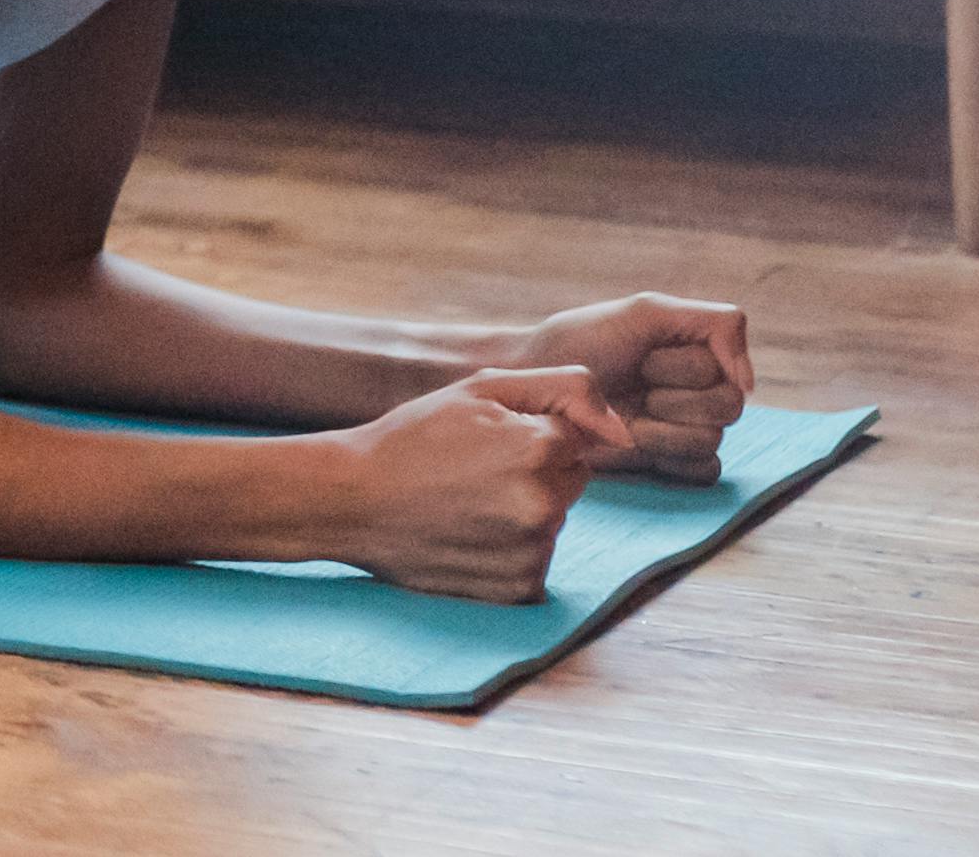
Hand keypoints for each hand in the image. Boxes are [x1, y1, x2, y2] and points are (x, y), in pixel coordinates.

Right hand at [319, 366, 623, 601]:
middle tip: (473, 472)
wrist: (353, 500)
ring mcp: (533, 551)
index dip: (529, 435)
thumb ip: (565, 390)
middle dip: (536, 473)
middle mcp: (545, 505)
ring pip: (554, 521)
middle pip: (571, 482)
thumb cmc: (414, 436)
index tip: (484, 442)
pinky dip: (510, 551)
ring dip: (523, 512)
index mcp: (540, 449)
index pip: (574, 439)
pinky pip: (537, 561)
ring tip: (465, 504)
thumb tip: (626, 432)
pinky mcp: (520, 589)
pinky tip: (468, 536)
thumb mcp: (482, 390)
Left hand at [504, 294, 755, 482]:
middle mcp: (700, 390)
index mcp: (699, 352)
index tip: (642, 357)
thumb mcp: (644, 313)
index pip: (732, 372)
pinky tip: (635, 442)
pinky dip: (668, 459)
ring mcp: (687, 428)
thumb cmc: (581, 343)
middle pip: (728, 408)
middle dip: (672, 397)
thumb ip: (712, 325)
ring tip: (625, 417)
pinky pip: (704, 471)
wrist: (534, 384)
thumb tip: (749, 383)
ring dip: (662, 430)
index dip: (684, 368)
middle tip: (632, 387)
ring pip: (713, 441)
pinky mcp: (674, 464)